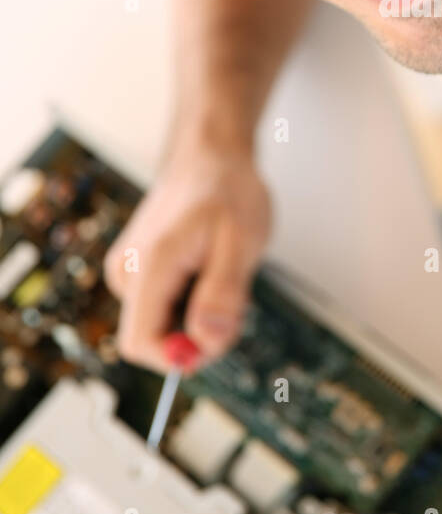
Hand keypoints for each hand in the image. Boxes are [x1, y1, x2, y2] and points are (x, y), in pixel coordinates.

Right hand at [103, 140, 271, 372]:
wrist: (211, 156)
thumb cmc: (228, 191)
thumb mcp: (242, 243)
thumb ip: (223, 295)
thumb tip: (205, 342)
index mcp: (150, 266)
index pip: (139, 344)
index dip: (180, 357)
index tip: (218, 337)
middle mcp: (128, 271)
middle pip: (151, 337)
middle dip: (194, 334)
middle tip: (232, 298)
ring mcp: (128, 270)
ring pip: (160, 323)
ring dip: (195, 314)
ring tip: (220, 271)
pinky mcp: (136, 269)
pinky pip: (161, 306)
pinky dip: (190, 299)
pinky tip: (207, 268)